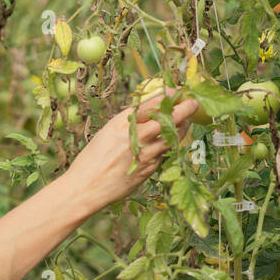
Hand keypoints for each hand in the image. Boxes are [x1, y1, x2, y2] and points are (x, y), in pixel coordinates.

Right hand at [63, 88, 197, 210]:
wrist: (86, 188)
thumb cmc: (92, 160)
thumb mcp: (106, 134)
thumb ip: (126, 123)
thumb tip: (147, 111)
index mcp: (120, 124)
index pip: (150, 103)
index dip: (167, 95)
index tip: (176, 91)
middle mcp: (133, 137)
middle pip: (167, 118)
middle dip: (184, 108)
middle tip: (193, 102)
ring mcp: (143, 154)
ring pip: (172, 137)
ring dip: (182, 127)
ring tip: (187, 120)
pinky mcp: (149, 169)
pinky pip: (165, 153)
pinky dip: (171, 144)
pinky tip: (172, 140)